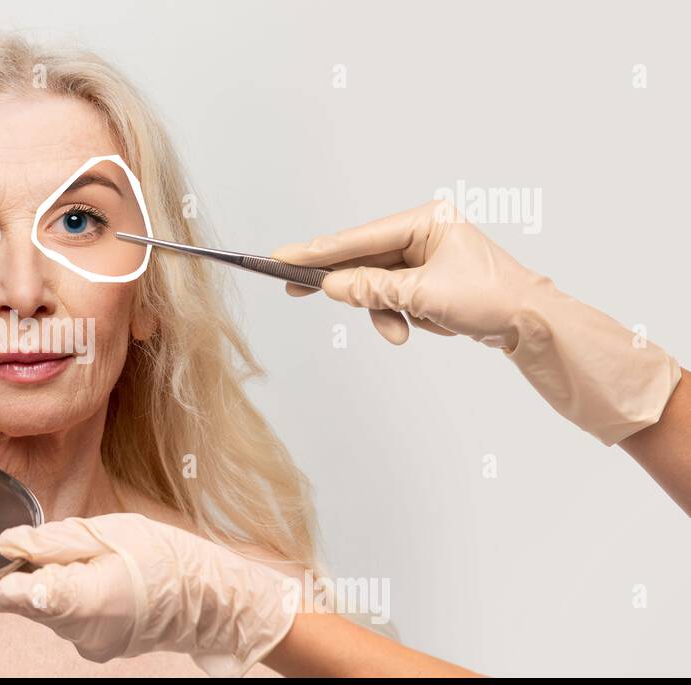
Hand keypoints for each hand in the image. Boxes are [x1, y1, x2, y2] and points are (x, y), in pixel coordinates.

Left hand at [0, 513, 295, 676]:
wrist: (211, 598)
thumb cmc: (165, 558)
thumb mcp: (108, 534)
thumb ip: (53, 544)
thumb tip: (6, 546)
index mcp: (77, 597)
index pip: (7, 596)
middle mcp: (76, 629)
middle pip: (23, 601)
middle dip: (17, 574)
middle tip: (17, 548)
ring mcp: (86, 643)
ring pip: (46, 606)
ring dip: (49, 581)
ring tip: (89, 555)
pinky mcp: (96, 646)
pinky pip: (68, 615)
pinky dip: (70, 594)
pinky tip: (97, 576)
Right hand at [273, 200, 680, 444]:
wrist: (533, 327)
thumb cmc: (493, 300)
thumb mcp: (424, 295)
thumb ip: (372, 289)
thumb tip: (331, 286)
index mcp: (427, 220)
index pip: (360, 237)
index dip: (319, 250)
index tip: (284, 255)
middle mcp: (424, 233)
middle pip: (364, 259)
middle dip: (348, 285)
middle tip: (294, 287)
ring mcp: (426, 257)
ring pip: (377, 284)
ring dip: (383, 311)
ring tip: (401, 331)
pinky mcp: (429, 281)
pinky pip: (394, 297)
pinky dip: (399, 315)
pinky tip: (418, 327)